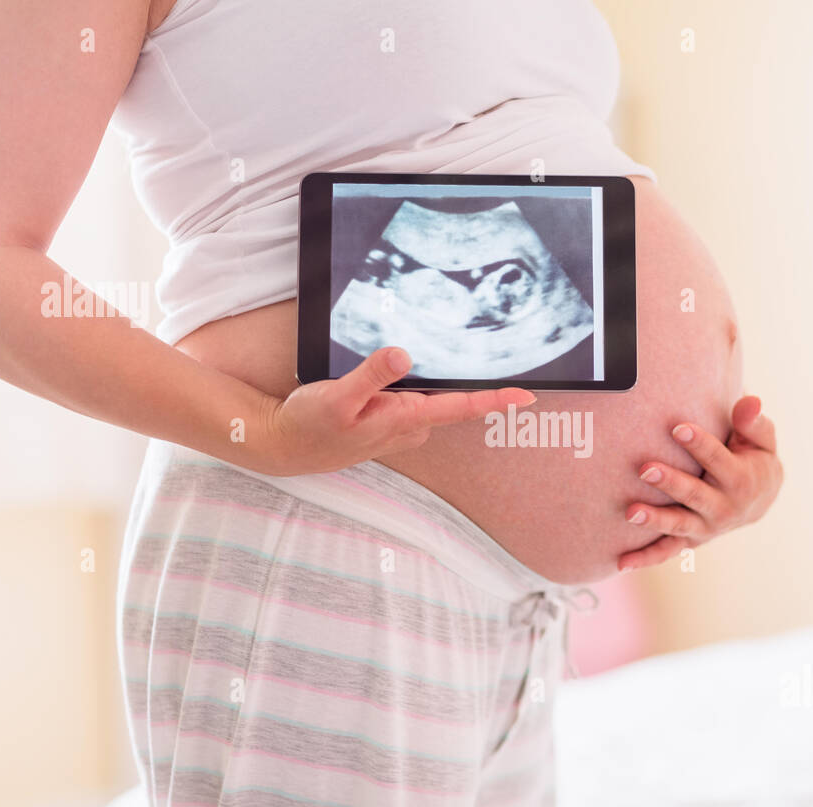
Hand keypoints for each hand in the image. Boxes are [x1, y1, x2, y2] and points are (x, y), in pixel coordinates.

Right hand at [258, 347, 534, 475]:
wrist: (285, 447)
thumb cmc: (310, 425)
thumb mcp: (336, 396)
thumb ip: (371, 375)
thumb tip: (404, 354)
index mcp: (405, 418)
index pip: (460, 407)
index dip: (495, 400)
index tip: (527, 395)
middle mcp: (410, 426)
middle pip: (455, 402)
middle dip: (479, 388)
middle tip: (506, 359)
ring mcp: (399, 427)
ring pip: (433, 401)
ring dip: (445, 385)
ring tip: (463, 352)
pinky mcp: (386, 422)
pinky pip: (416, 403)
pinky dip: (421, 388)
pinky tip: (413, 370)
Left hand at [618, 395, 781, 570]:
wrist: (760, 502)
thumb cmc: (755, 459)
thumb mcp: (762, 440)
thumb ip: (754, 422)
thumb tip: (750, 400)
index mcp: (741, 479)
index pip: (718, 459)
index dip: (698, 443)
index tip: (677, 427)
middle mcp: (724, 508)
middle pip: (695, 494)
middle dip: (670, 482)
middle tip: (645, 469)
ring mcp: (706, 527)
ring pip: (678, 524)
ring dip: (655, 519)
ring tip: (630, 512)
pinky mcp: (691, 540)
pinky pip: (668, 551)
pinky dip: (646, 558)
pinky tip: (622, 562)